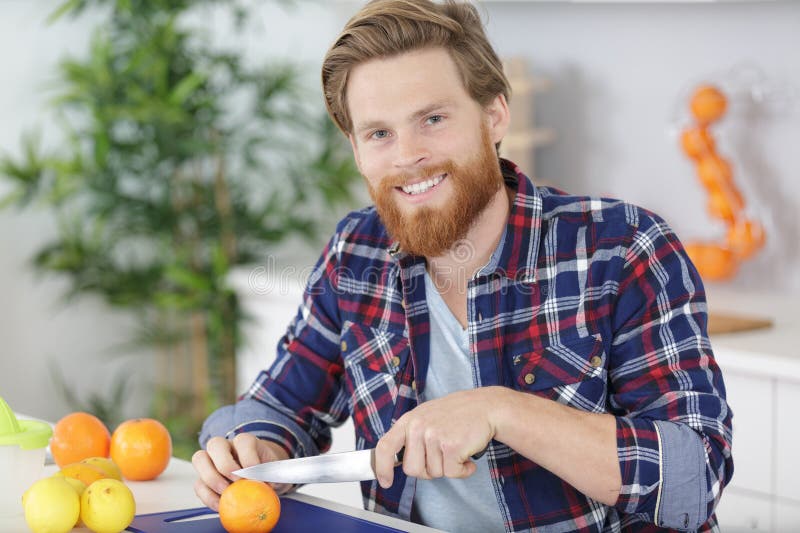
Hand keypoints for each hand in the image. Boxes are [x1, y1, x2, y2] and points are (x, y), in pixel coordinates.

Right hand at [192, 433, 291, 509]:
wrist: (258, 477)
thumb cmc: (265, 471)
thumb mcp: (272, 471)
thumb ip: (270, 476)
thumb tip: (266, 487)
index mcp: (245, 441)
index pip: (243, 441)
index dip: (249, 459)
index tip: (255, 476)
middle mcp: (225, 446)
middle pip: (215, 444)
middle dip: (225, 465)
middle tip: (236, 482)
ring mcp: (211, 459)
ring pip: (199, 458)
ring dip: (211, 478)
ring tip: (225, 493)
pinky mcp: (203, 477)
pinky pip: (198, 483)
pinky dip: (208, 496)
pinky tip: (220, 505)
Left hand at [373, 387, 502, 488]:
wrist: (486, 407)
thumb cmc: (457, 414)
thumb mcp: (427, 417)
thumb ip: (411, 435)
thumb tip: (396, 462)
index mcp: (409, 420)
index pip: (385, 446)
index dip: (382, 467)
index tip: (385, 481)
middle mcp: (418, 427)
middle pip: (412, 469)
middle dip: (428, 470)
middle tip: (442, 455)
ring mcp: (434, 436)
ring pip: (433, 473)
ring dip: (448, 467)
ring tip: (456, 448)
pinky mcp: (451, 446)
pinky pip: (452, 474)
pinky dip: (463, 470)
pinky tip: (467, 456)